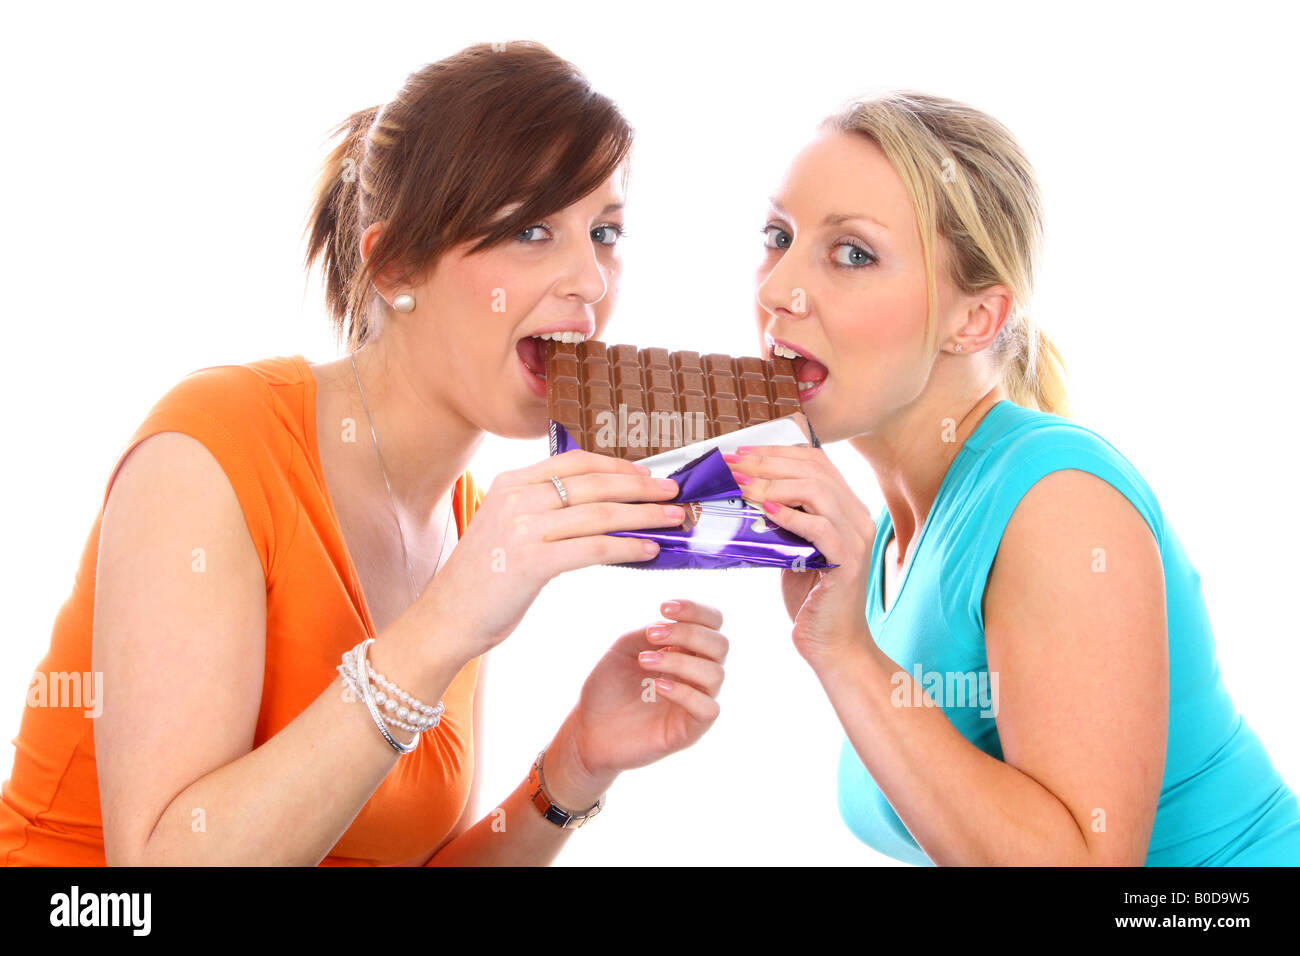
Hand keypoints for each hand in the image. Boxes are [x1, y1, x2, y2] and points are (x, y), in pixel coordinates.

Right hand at [421, 450, 683, 658]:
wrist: (446, 619)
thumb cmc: (483, 580)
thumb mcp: (507, 529)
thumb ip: (543, 511)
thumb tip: (603, 508)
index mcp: (510, 483)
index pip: (575, 462)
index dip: (617, 466)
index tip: (646, 473)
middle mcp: (516, 498)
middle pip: (594, 484)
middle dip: (640, 487)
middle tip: (673, 493)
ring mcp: (522, 528)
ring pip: (600, 514)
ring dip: (644, 516)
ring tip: (673, 520)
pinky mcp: (532, 562)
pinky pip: (594, 548)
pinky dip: (627, 547)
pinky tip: (649, 550)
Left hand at [547, 600, 727, 800]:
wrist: (588, 730)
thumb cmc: (608, 688)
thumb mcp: (625, 648)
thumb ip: (651, 632)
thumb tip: (675, 624)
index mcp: (687, 650)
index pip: (712, 623)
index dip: (696, 610)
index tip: (664, 607)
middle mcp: (697, 674)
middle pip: (721, 645)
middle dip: (688, 633)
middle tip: (652, 634)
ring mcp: (696, 702)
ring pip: (715, 674)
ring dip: (679, 661)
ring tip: (644, 661)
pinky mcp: (690, 730)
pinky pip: (708, 709)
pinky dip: (685, 693)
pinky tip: (657, 687)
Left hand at [724, 445, 875, 664]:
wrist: (831, 643)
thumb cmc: (809, 596)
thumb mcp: (792, 547)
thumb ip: (781, 518)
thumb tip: (743, 493)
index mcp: (846, 507)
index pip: (815, 461)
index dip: (777, 452)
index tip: (741, 453)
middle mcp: (857, 516)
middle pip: (814, 469)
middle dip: (768, 462)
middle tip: (733, 466)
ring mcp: (856, 537)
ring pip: (817, 491)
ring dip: (773, 484)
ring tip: (742, 486)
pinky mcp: (848, 562)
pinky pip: (820, 527)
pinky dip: (790, 514)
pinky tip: (764, 510)